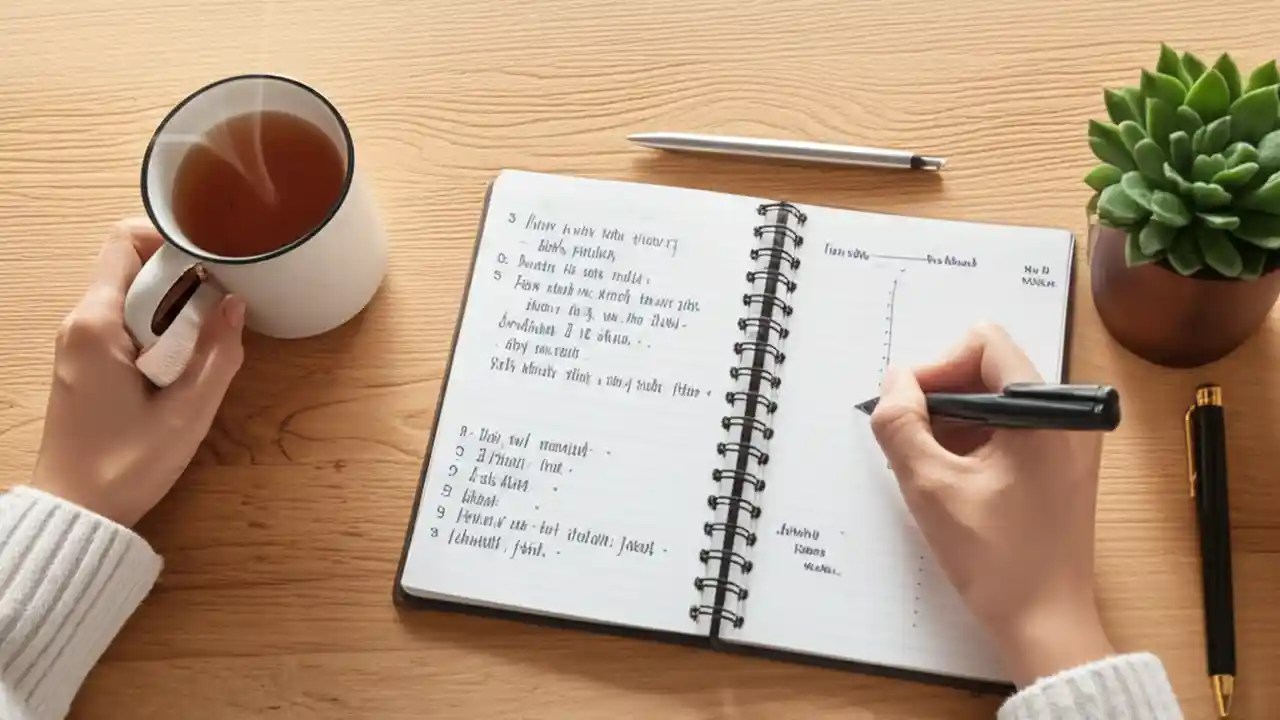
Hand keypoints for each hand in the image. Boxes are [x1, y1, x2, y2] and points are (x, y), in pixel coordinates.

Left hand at [31, 219, 245, 527]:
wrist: (77, 512)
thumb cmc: (127, 465)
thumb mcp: (188, 412)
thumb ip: (218, 354)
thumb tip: (237, 304)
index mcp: (96, 324)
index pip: (123, 242)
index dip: (169, 238)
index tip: (212, 259)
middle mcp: (80, 323)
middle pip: (132, 266)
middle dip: (181, 275)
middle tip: (223, 302)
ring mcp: (78, 343)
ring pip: (132, 296)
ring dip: (174, 304)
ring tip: (211, 333)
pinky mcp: (85, 362)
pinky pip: (126, 322)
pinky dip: (160, 326)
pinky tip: (186, 357)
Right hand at [870, 324, 1111, 685]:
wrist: (1046, 624)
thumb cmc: (995, 561)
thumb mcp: (930, 486)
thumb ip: (901, 423)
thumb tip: (893, 384)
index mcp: (1047, 412)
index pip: (983, 344)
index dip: (935, 368)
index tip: (908, 410)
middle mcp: (1067, 416)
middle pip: (988, 370)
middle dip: (940, 398)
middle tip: (908, 441)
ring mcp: (1068, 442)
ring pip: (994, 401)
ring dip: (952, 423)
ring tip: (925, 466)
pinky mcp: (1060, 465)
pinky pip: (1008, 429)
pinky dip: (972, 442)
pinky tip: (949, 480)